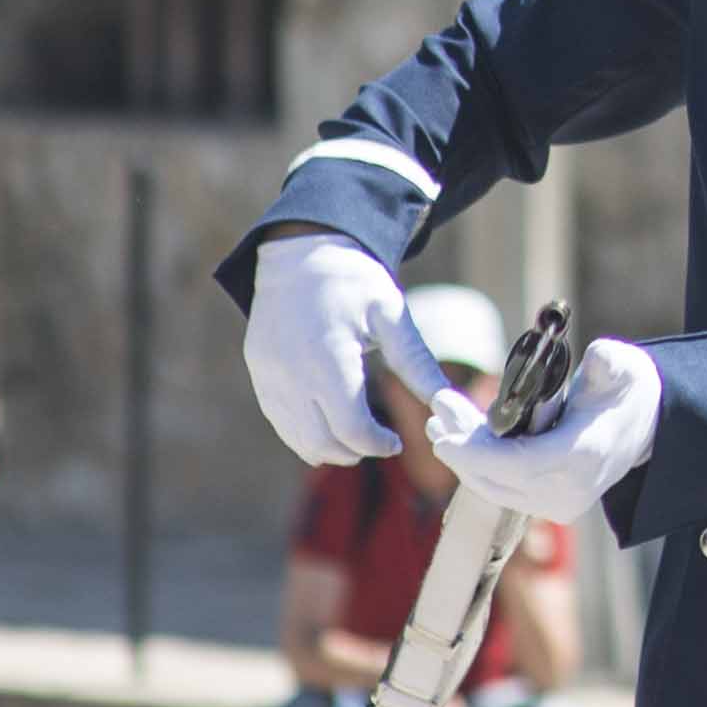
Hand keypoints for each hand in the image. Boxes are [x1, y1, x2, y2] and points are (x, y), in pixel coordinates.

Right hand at [245, 237, 444, 468]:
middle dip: (355, 451)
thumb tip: (448, 402)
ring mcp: (269, 375)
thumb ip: (416, 363)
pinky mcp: (259, 373)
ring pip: (296, 437)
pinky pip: (278, 420)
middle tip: (381, 443)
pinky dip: (304, 433)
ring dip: (329, 448)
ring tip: (358, 438)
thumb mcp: (392, 315)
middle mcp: (291, 373)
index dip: (377, 444)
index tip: (397, 442)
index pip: (350, 427)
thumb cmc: (354, 284)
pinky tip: (329, 425)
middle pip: (321, 441)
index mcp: (328, 358)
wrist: (302, 255)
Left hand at [421, 340, 660, 521]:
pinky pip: (502, 489)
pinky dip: (479, 466)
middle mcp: (571, 490)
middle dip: (460, 447)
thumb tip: (597, 358)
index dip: (475, 454)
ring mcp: (560, 504)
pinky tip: (460, 440)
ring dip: (464, 456)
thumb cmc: (627, 391)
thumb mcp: (624, 367)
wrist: (644, 424)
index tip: (444, 436)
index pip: (517, 466)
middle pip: (495, 478)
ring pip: (493, 486)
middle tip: (440, 409)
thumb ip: (610, 361)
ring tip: (442, 422)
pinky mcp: (551, 507)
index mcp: (585, 457)